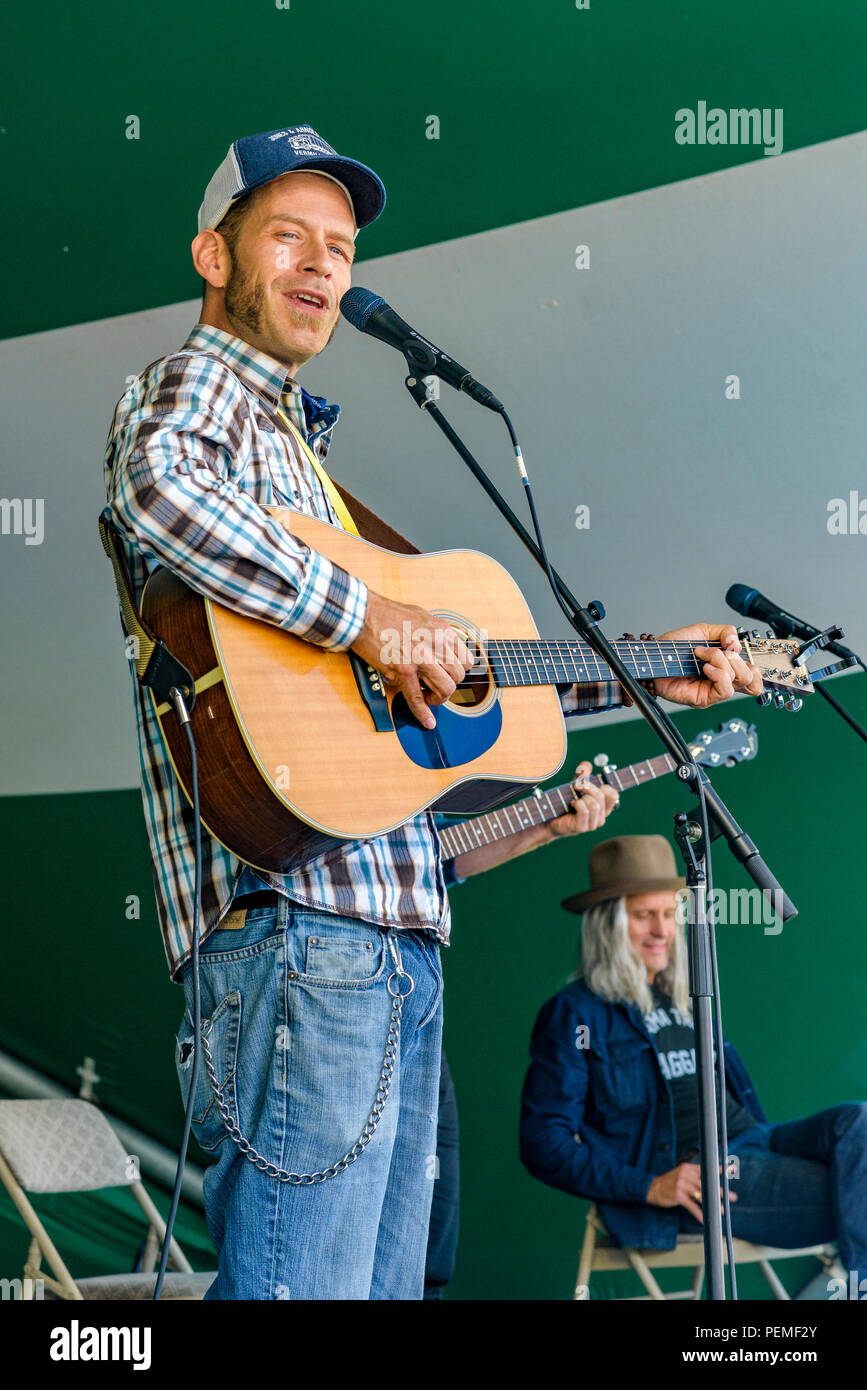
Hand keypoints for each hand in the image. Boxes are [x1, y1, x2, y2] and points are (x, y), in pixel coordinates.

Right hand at [351, 591, 473, 730]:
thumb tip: (446, 652)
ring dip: (438, 697)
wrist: (362, 615)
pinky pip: (418, 698)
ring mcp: (420, 657)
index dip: (458, 671)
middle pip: (458, 676)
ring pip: (446, 689)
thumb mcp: (423, 617)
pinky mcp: (403, 670)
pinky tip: (428, 722)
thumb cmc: (388, 615)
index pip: (466, 660)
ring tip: (428, 695)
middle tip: (435, 685)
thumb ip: (437, 635)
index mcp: (443, 631)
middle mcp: (436, 643)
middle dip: (448, 684)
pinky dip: (423, 713)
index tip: (448, 674)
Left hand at [547, 762, 619, 838]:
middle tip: (576, 785)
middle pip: (602, 796)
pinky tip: (571, 804)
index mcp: (603, 807)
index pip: (613, 795)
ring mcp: (592, 824)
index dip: (604, 785)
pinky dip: (577, 804)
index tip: (591, 782)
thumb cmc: (566, 803)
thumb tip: (586, 764)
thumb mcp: (575, 786)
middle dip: (588, 787)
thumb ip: (582, 776)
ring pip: (595, 805)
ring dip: (582, 797)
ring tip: (573, 798)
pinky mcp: (582, 828)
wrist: (550, 818)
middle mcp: (601, 817)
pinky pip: (585, 811)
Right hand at [646, 1162, 737, 1222]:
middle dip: (720, 1191)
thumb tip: (711, 1184)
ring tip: (721, 1210)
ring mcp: (681, 1184)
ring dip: (712, 1204)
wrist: (651, 1188)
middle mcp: (685, 1174)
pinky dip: (699, 1214)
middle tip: (732, 1197)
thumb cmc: (669, 1183)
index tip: (732, 1169)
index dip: (719, 1169)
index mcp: (688, 1168)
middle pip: (706, 1184)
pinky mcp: (677, 1195)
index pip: (706, 1169)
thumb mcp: (681, 1175)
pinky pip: (691, 1206)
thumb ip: (694, 1178)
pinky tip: (705, 1219)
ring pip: (701, 1196)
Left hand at [653, 624, 763, 707]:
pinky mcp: (704, 699)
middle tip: (715, 650)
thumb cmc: (673, 647)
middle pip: (752, 678)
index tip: (735, 650)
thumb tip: (736, 643)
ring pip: (741, 682)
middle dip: (736, 658)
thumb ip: (725, 632)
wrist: (654, 656)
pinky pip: (725, 690)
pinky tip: (705, 667)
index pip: (754, 675)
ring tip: (703, 657)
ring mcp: (714, 691)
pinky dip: (719, 674)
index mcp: (726, 668)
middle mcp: (722, 682)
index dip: (753, 662)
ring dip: (723, 662)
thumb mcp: (702, 631)